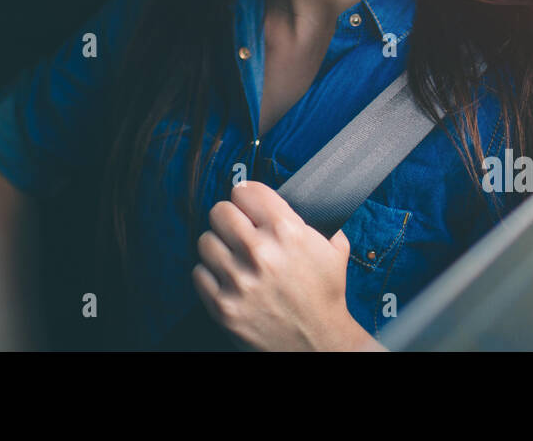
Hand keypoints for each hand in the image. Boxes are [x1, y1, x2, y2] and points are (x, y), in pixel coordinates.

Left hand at [190, 180, 382, 350]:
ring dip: (219, 247)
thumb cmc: (325, 294)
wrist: (319, 343)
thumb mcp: (334, 247)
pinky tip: (227, 279)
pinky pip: (198, 273)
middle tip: (240, 231)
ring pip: (205, 240)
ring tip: (233, 257)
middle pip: (220, 211)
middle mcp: (259, 252)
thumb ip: (311, 217)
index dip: (248, 198)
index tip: (250, 207)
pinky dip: (210, 275)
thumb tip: (286, 199)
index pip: (244, 190)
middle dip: (231, 219)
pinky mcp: (223, 306)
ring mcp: (239, 280)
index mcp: (286, 231)